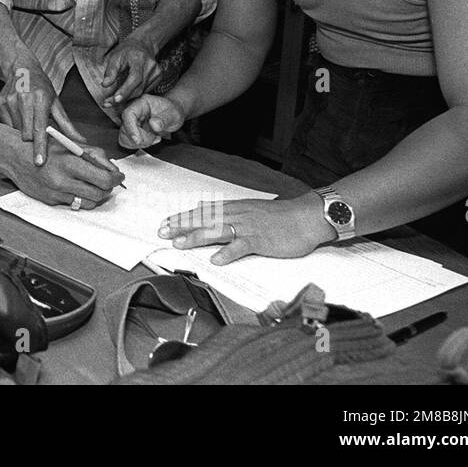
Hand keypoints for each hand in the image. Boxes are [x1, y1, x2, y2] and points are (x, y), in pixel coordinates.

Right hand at [0, 50, 85, 166]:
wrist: (22, 68)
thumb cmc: (42, 87)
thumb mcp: (56, 102)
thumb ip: (67, 125)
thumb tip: (80, 142)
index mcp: (40, 99)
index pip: (40, 128)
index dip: (40, 146)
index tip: (39, 161)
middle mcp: (24, 99)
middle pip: (26, 134)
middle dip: (32, 140)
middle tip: (37, 136)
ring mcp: (10, 100)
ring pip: (16, 131)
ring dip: (24, 132)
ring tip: (28, 120)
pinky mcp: (0, 103)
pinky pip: (7, 124)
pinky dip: (15, 125)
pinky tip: (20, 115)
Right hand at [2, 126, 122, 207]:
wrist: (15, 157)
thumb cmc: (44, 147)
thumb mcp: (70, 144)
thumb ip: (93, 155)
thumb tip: (112, 168)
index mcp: (70, 163)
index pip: (104, 178)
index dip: (116, 179)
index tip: (119, 177)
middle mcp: (63, 181)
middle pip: (99, 193)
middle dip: (108, 188)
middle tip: (108, 182)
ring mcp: (56, 193)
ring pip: (89, 203)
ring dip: (95, 195)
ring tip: (92, 185)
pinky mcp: (51, 201)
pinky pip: (74, 204)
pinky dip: (79, 197)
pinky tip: (75, 187)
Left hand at [100, 37, 159, 108]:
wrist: (142, 45)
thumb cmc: (126, 51)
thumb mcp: (115, 57)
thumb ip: (110, 71)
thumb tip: (105, 84)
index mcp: (139, 58)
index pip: (135, 78)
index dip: (125, 90)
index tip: (115, 100)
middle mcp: (151, 65)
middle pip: (138, 87)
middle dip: (122, 97)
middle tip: (107, 103)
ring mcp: (157, 71)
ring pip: (141, 91)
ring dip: (127, 98)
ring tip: (113, 99)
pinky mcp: (159, 76)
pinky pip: (145, 90)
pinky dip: (135, 93)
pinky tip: (127, 92)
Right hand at [117, 94, 185, 149]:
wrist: (172, 115)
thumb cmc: (172, 111)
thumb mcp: (173, 115)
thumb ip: (164, 119)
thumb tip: (154, 124)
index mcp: (141, 103)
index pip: (128, 114)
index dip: (130, 128)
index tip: (138, 140)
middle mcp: (134, 111)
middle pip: (124, 127)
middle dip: (138, 138)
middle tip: (153, 138)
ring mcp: (132, 121)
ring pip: (124, 136)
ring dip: (139, 142)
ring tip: (153, 137)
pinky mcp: (132, 130)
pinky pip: (128, 141)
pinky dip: (139, 144)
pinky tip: (151, 139)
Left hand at [158, 195, 335, 264]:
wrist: (305, 217)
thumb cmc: (278, 216)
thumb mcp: (248, 207)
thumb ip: (225, 209)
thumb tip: (203, 206)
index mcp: (233, 208)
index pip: (201, 211)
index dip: (182, 217)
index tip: (164, 223)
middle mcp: (237, 215)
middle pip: (204, 219)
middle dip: (182, 226)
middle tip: (162, 232)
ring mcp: (248, 227)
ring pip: (218, 231)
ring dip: (197, 237)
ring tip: (180, 244)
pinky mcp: (261, 240)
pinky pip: (242, 246)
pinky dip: (228, 253)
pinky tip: (216, 260)